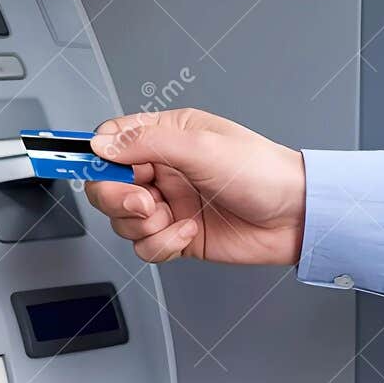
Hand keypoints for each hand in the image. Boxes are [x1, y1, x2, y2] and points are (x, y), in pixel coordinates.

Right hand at [84, 109, 305, 263]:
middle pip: (108, 185)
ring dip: (143, 225)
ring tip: (171, 218)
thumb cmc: (262, 172)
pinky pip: (146, 246)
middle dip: (117, 198)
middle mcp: (164, 170)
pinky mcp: (178, 236)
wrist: (296, 217)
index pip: (112, 141)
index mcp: (167, 136)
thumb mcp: (201, 146)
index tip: (87, 167)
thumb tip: (102, 145)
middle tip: (144, 202)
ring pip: (123, 220)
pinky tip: (188, 234)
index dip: (95, 155)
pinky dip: (161, 244)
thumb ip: (147, 142)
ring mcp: (170, 205)